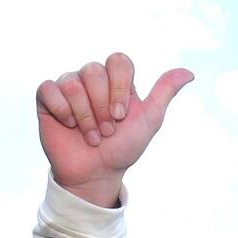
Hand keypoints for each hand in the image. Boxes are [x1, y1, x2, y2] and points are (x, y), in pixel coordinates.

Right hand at [35, 53, 193, 205]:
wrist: (96, 175)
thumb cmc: (122, 150)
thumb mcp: (149, 122)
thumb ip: (164, 94)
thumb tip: (189, 73)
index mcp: (115, 80)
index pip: (119, 62)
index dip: (120, 89)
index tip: (121, 117)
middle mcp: (92, 79)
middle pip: (94, 71)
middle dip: (102, 107)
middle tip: (106, 132)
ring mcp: (69, 87)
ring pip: (73, 82)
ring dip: (84, 116)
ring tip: (90, 136)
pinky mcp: (48, 99)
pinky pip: (49, 89)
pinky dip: (62, 110)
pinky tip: (69, 126)